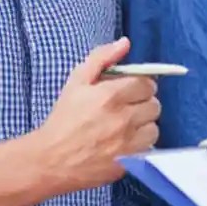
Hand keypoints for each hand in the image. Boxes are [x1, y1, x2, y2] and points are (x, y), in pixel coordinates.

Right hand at [34, 37, 158, 191]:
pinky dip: (141, 144)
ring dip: (144, 125)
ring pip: (154, 127)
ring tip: (126, 127)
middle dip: (142, 104)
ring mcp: (128, 143)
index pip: (147, 84)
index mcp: (111, 96)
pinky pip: (149, 148)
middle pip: (154, 105)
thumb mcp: (76, 82)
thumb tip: (125, 43)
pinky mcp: (130, 162)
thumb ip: (101, 58)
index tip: (130, 90)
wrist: (52, 160)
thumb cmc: (63, 119)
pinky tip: (125, 143)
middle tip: (127, 108)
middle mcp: (123, 118)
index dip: (140, 85)